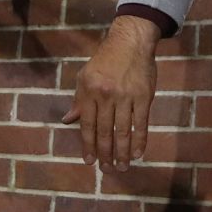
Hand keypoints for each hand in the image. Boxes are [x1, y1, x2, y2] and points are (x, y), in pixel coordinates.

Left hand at [60, 15, 160, 171]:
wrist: (130, 42)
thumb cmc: (105, 60)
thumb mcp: (85, 77)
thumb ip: (78, 100)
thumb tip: (67, 121)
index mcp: (90, 92)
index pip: (87, 124)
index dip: (88, 145)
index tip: (89, 161)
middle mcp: (106, 96)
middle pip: (104, 131)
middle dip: (105, 153)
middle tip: (107, 170)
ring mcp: (126, 97)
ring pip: (122, 131)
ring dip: (122, 152)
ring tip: (121, 167)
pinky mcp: (144, 97)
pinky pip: (141, 123)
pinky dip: (139, 140)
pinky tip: (137, 154)